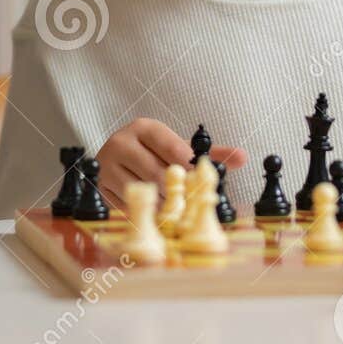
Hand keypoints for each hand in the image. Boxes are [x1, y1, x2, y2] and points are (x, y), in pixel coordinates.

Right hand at [94, 118, 245, 207]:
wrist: (113, 161)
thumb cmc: (153, 154)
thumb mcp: (177, 149)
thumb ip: (208, 154)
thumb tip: (242, 157)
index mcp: (143, 127)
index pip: (170, 145)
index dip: (189, 165)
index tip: (201, 180)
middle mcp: (121, 142)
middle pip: (155, 171)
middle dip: (176, 190)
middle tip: (191, 205)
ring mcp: (107, 165)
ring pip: (141, 190)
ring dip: (160, 204)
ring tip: (175, 211)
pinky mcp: (100, 186)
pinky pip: (126, 204)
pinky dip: (143, 211)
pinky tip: (154, 215)